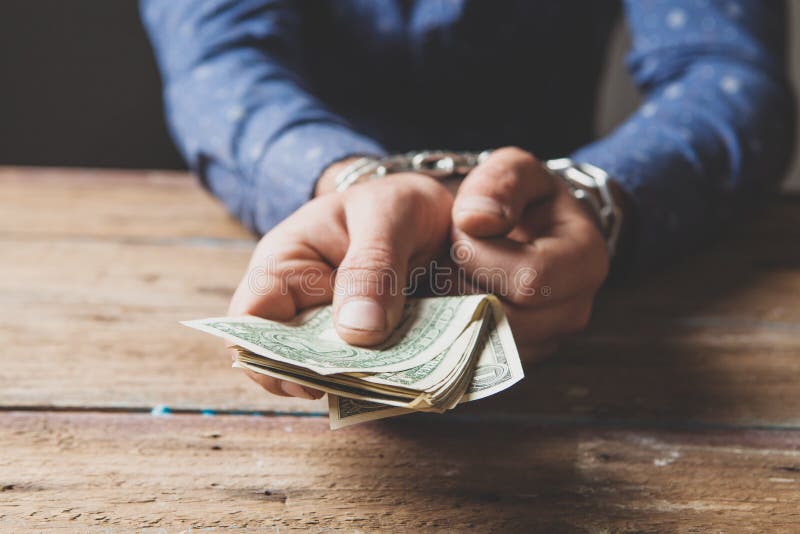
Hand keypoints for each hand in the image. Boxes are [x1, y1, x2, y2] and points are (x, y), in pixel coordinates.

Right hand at [228, 172, 452, 397]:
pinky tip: (404, 381)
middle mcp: (300, 304)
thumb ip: (371, 267)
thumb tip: (356, 333)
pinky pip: (364, 373)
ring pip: (327, 373)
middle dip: (318, 377)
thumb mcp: (386, 216)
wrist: (429, 211)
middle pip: (286, 357)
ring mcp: (333, 329)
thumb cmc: (392, 203)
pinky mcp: (368, 347)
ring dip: (354, 384)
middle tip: (359, 387)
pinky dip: (382, 380)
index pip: (250, 317)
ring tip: (387, 386)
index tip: (309, 379)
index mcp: (284, 263)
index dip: (265, 354)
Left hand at [450, 147, 610, 360]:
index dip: (479, 253)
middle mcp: (573, 310)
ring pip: (486, 342)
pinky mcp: (516, 357)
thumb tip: (476, 222)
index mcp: (584, 261)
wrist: (522, 229)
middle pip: (505, 318)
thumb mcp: (513, 170)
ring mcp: (546, 340)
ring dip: (454, 306)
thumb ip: (499, 183)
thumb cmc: (519, 197)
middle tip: (450, 253)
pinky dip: (456, 328)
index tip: (462, 226)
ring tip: (454, 271)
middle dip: (462, 283)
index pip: (527, 279)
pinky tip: (453, 296)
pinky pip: (477, 356)